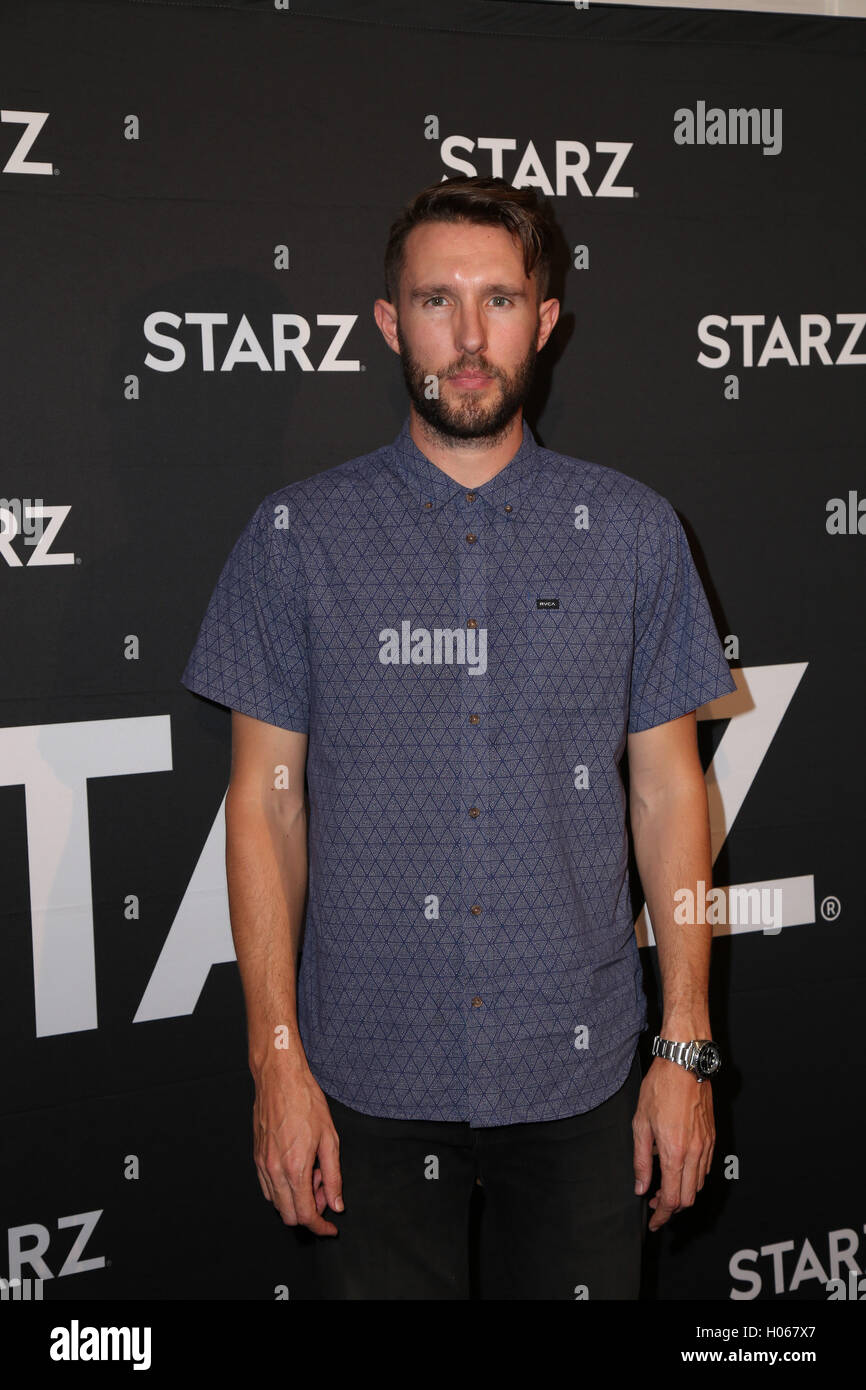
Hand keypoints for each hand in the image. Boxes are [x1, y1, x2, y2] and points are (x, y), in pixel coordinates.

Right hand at [252, 1062, 342, 1234]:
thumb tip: (336, 1204)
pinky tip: (297, 1168)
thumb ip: (333, 1176)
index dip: (320, 1227)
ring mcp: (262, 1165)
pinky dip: (283, 1189)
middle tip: (325, 1191)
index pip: (305, 1215)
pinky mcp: (256, 1158)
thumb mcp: (330, 1139)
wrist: (280, 1080)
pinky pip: (268, 1187)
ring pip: (277, 1203)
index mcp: (295, 1169)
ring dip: (296, 1199)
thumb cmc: (306, 1102)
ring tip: (312, 1172)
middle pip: (289, 1215)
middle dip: (310, 1212)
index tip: (330, 1228)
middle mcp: (275, 1171)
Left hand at [632, 1057, 714, 1231]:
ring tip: (663, 1186)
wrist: (685, 1064)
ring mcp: (706, 1146)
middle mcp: (694, 1153)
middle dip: (671, 1208)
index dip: (662, 1216)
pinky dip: (692, 1177)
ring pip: (698, 1185)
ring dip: (682, 1193)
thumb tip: (640, 1187)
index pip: (671, 1199)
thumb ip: (640, 1159)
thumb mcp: (640, 1123)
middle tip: (655, 1205)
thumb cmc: (660, 1088)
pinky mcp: (712, 1137)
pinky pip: (705, 1168)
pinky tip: (678, 1168)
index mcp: (674, 1152)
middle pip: (688, 1198)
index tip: (653, 1221)